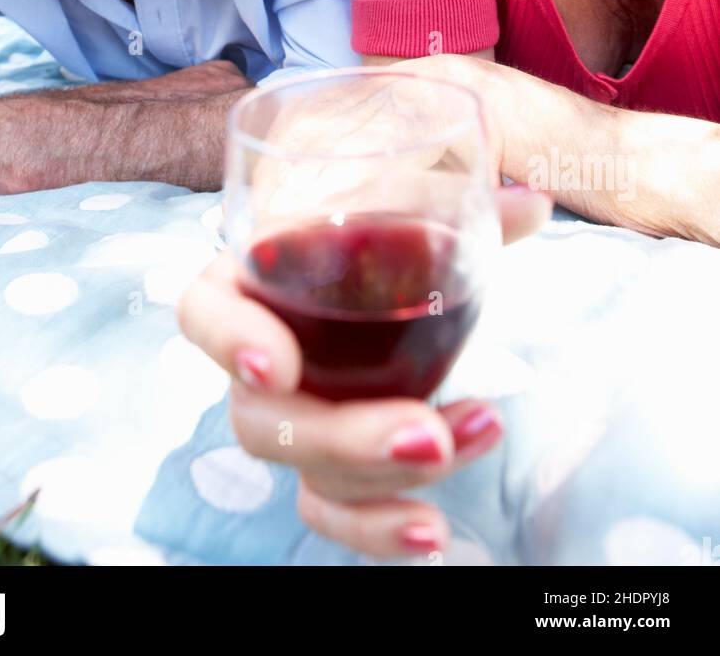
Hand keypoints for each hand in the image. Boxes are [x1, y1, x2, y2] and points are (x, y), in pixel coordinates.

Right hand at [178, 183, 551, 559]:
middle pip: (263, 421)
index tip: (281, 367)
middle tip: (425, 432)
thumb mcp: (403, 202)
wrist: (379, 262)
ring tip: (470, 440)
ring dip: (386, 479)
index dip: (231, 342)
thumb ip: (453, 205)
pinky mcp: (326, 463)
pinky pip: (334, 510)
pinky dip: (377, 530)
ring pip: (308, 474)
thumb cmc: (372, 225)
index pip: (203, 313)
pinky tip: (434, 533)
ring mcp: (289, 421)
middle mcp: (255, 358)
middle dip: (345, 437)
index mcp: (247, 280)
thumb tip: (532, 205)